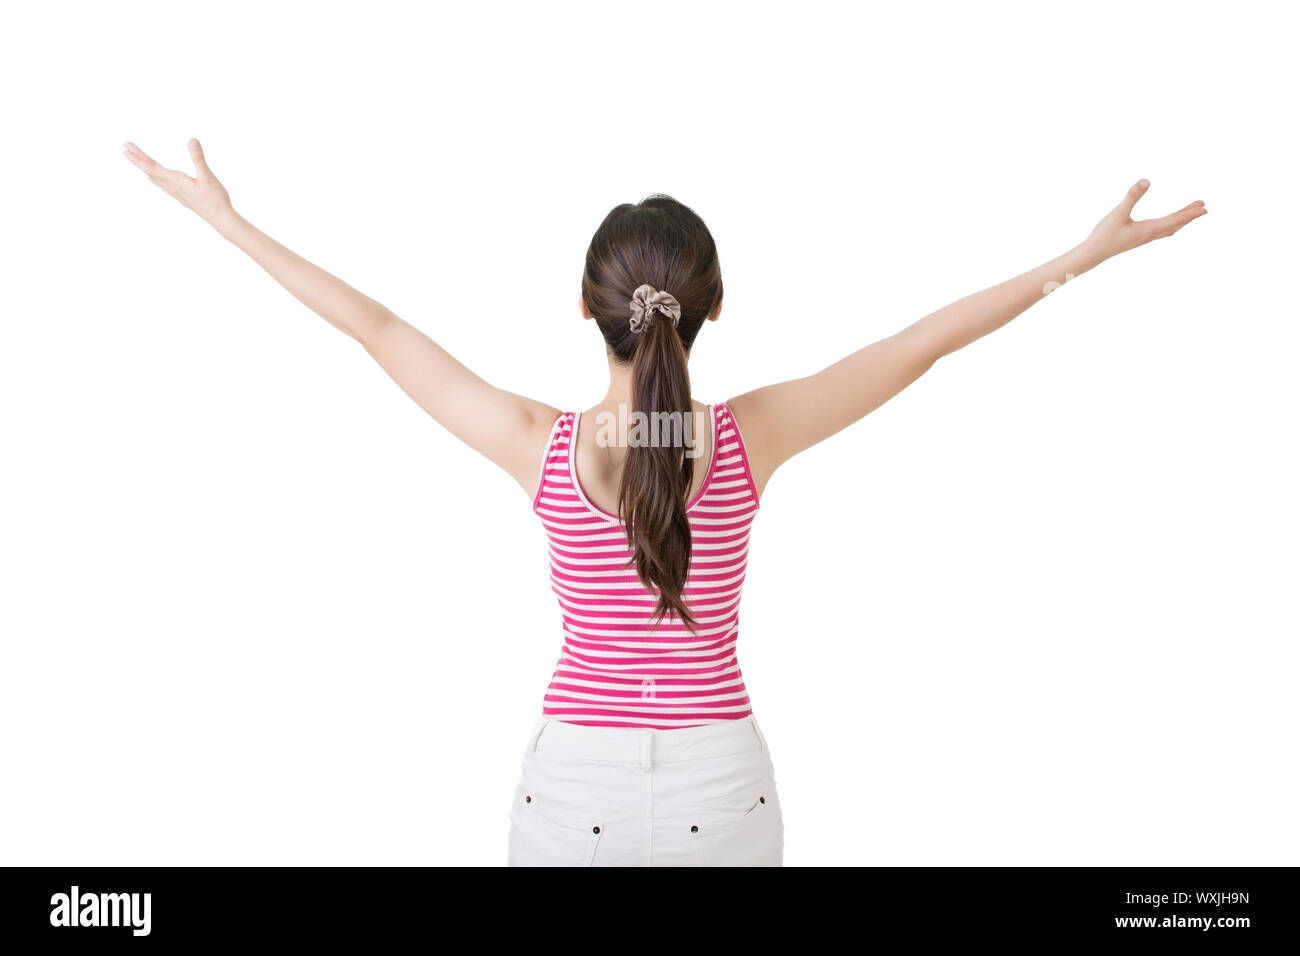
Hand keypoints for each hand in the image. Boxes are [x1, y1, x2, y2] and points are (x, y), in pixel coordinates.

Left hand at [123, 138, 235, 232]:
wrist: (221, 219)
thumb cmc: (215, 199)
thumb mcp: (207, 176)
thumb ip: (198, 158)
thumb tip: (192, 140)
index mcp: (175, 181)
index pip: (152, 167)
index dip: (138, 156)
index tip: (126, 147)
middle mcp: (173, 187)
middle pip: (150, 171)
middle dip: (138, 159)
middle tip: (125, 148)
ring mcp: (177, 192)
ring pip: (155, 178)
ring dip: (145, 168)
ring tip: (135, 160)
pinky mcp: (183, 196)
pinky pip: (163, 185)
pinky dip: (155, 178)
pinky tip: (153, 179)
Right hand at [1081, 179, 1207, 266]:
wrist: (1093, 254)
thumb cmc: (1104, 235)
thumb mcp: (1118, 213)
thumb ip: (1132, 196)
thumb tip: (1146, 180)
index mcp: (1149, 229)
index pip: (1175, 220)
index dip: (1190, 213)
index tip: (1204, 208)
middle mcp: (1149, 235)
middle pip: (1175, 224)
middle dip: (1189, 216)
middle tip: (1204, 208)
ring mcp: (1143, 238)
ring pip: (1168, 229)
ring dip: (1181, 221)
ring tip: (1190, 215)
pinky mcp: (1137, 239)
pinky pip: (1160, 232)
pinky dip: (1169, 227)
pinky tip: (1166, 227)